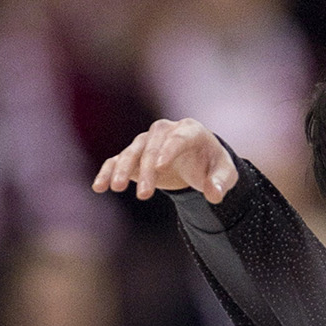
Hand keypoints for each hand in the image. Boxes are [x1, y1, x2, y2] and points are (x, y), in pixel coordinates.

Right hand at [92, 118, 237, 203]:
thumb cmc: (214, 165)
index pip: (178, 138)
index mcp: (191, 130)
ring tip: (116, 188)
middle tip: (145, 196)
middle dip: (147, 170)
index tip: (159, 167)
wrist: (201, 161)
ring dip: (123, 169)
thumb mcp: (226, 174)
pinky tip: (99, 186)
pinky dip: (108, 171)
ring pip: (132, 152)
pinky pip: (117, 159)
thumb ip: (221, 183)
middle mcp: (166, 131)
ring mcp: (148, 141)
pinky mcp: (135, 154)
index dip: (168, 151)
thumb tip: (214, 195)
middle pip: (152, 147)